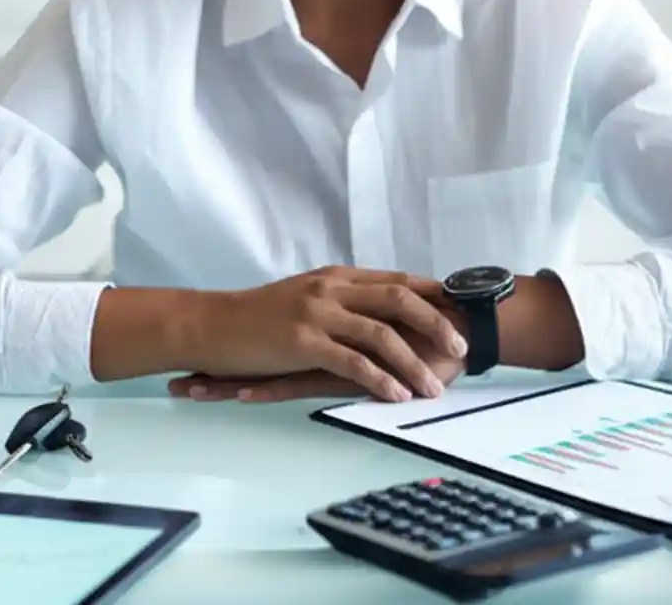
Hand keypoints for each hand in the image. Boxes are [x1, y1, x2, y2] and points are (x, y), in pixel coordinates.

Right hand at [190, 266, 467, 401]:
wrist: (210, 324)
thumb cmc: (255, 317)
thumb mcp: (302, 296)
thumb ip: (337, 300)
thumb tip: (372, 313)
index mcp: (335, 276)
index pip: (395, 281)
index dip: (431, 295)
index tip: (460, 310)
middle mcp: (331, 288)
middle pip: (398, 299)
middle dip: (436, 324)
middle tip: (461, 348)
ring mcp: (317, 312)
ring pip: (380, 335)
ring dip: (412, 363)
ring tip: (431, 387)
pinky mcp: (303, 341)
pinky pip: (351, 362)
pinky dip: (379, 380)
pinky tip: (395, 395)